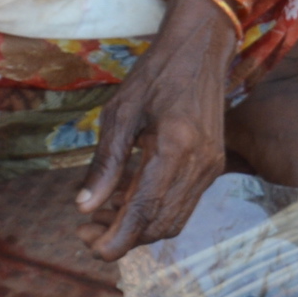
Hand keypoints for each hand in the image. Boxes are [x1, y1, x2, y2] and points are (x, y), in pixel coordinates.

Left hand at [75, 0, 234, 260]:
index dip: (116, 239)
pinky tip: (128, 197)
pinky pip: (183, 204)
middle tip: (86, 228)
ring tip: (103, 214)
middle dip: (123, 237)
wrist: (201, 50)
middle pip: (160, 225)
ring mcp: (211, 168)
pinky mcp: (213, 166)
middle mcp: (199, 165)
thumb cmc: (155, 74)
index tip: (88, 246)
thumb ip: (104, 164)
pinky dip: (155, 211)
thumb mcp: (119, 113)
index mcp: (173, 149)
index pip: (144, 212)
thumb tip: (84, 208)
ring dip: (139, 227)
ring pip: (174, 220)